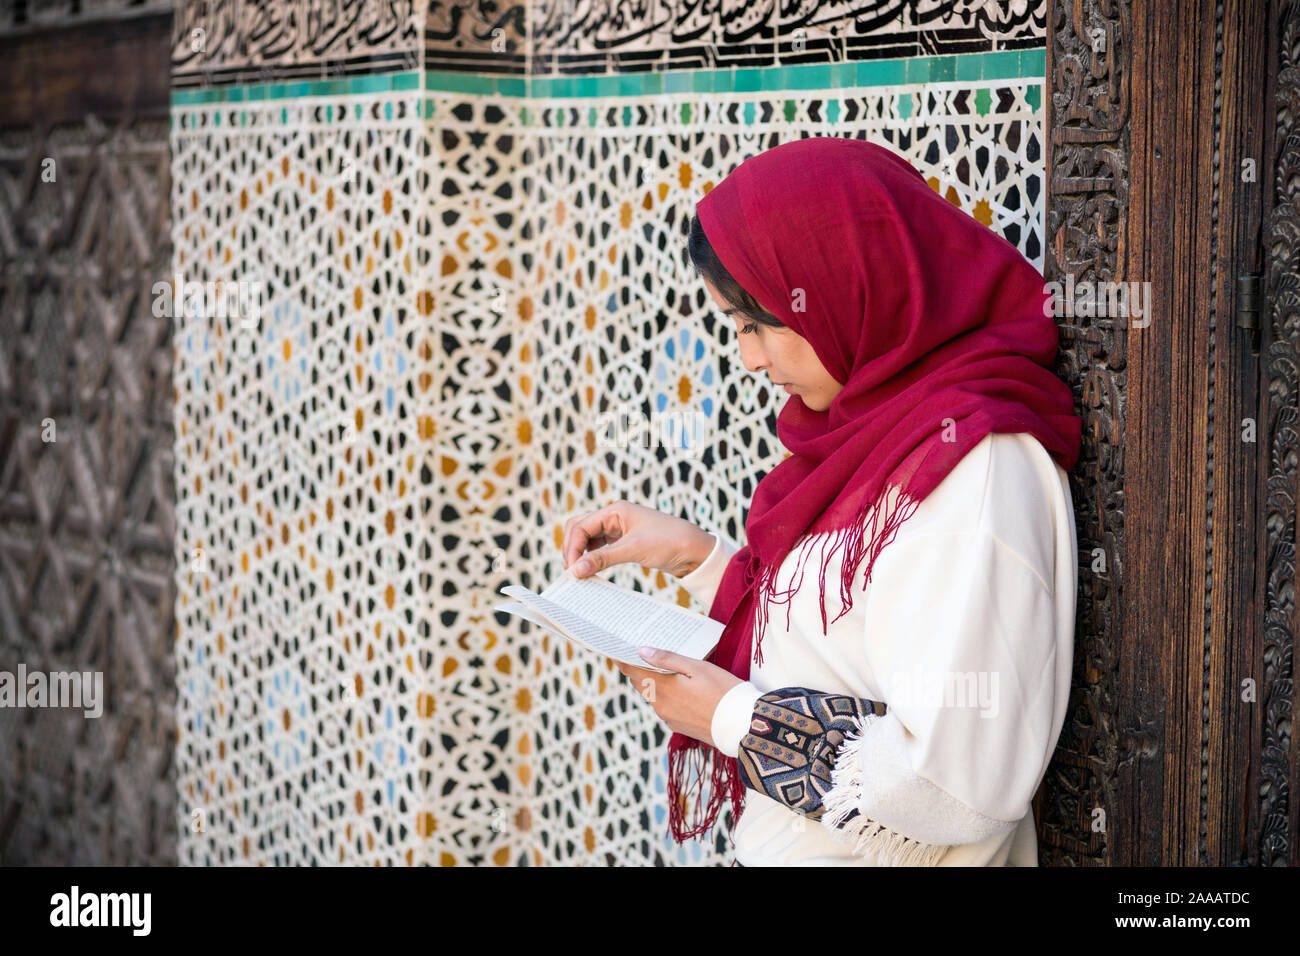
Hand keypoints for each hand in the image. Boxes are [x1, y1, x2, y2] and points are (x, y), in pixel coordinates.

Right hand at [561, 500, 715, 579]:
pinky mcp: (625, 542)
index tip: (572, 570)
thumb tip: (575, 571)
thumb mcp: (633, 550)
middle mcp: (615, 517)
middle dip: (572, 548)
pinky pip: (601, 548)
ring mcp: (619, 529)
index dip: (573, 548)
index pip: (581, 526)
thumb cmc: (669, 541)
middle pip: (580, 529)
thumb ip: (602, 559)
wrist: (696, 550)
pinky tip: (592, 572)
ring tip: (579, 575)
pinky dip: (593, 559)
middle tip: (571, 572)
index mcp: (615, 510)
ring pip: (589, 539)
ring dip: (581, 554)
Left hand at [615, 647, 744, 746]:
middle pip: (641, 684)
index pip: (633, 672)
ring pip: (653, 696)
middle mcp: (661, 706)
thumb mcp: (698, 668)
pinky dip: (665, 696)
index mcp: (663, 689)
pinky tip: (677, 688)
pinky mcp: (679, 727)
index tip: (615, 650)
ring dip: (653, 683)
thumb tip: (642, 651)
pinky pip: (665, 707)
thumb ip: (668, 659)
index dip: (623, 661)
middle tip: (636, 654)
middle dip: (637, 670)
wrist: (742, 725)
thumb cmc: (723, 691)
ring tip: (659, 668)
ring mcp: (669, 718)